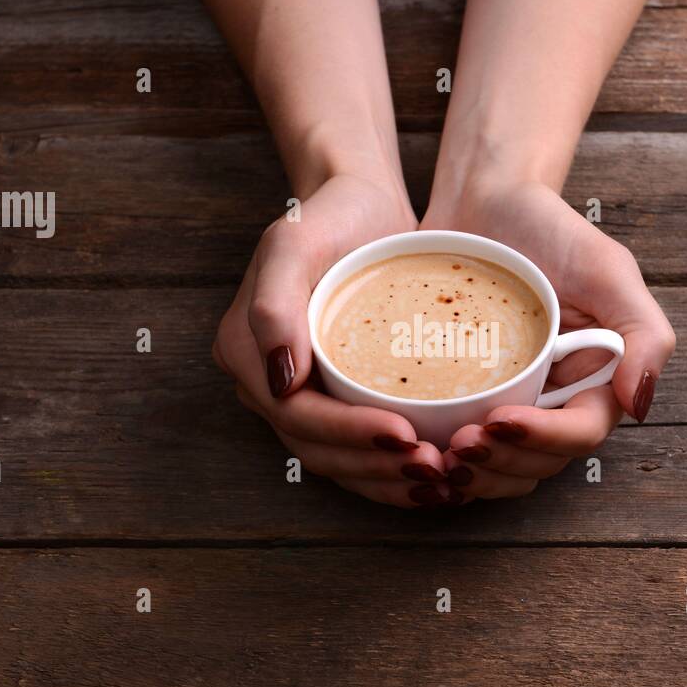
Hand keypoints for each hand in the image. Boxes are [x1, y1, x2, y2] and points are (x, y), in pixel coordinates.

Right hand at [214, 174, 456, 507]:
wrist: (359, 203)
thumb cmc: (328, 215)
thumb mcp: (293, 242)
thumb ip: (274, 305)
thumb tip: (281, 380)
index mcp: (248, 354)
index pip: (298, 415)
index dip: (350, 435)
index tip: (404, 435)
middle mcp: (269, 383)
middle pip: (318, 449)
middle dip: (374, 468)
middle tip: (432, 469)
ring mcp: (302, 394)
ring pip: (339, 462)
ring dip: (386, 481)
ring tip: (439, 483)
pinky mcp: (337, 396)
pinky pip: (357, 451)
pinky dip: (391, 472)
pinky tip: (433, 478)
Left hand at [420, 180, 674, 500]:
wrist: (483, 199)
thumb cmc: (550, 228)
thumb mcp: (608, 268)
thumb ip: (644, 334)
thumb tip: (638, 404)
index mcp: (596, 378)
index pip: (580, 433)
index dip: (544, 440)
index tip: (498, 421)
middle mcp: (555, 398)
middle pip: (539, 461)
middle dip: (502, 464)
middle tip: (457, 446)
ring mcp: (510, 400)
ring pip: (502, 465)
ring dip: (475, 473)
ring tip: (438, 454)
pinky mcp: (466, 395)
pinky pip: (459, 440)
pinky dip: (443, 455)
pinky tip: (415, 446)